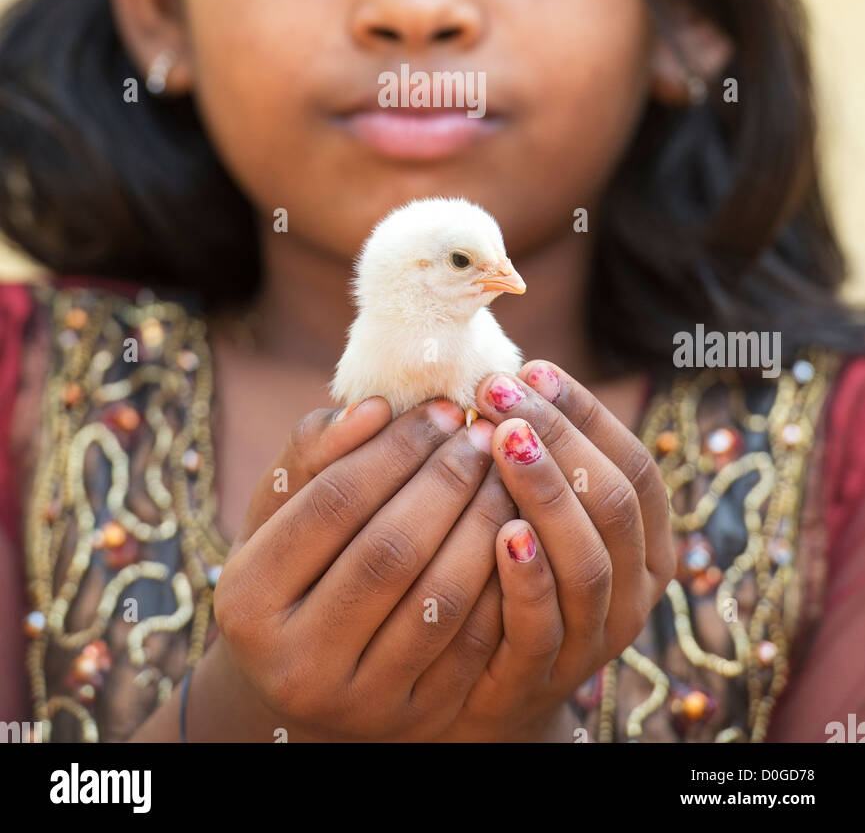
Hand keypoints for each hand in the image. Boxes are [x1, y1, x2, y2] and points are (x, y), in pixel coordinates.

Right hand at [203, 398, 518, 741]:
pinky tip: (515, 531)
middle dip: (447, 479)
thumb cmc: (294, 567)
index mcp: (247, 598)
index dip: (397, 447)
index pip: (334, 501)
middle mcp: (295, 662)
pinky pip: (475, 644)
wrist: (303, 679)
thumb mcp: (280, 511)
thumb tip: (377, 406)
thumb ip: (315, 451)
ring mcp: (358, 703)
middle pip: (390, 550)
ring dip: (484, 523)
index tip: (444, 407)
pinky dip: (502, 580)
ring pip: (439, 598)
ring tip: (503, 474)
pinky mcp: (416, 722)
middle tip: (483, 434)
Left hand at [433, 359, 675, 741]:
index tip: (532, 368)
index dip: (587, 413)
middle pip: (613, 501)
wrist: (480, 685)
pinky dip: (527, 574)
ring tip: (500, 440)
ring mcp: (594, 636)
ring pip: (587, 558)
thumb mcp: (544, 513)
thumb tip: (510, 368)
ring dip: (543, 491)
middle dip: (557, 436)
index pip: (634, 463)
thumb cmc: (511, 571)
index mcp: (648, 542)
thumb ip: (544, 458)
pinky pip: (544, 622)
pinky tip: (500, 528)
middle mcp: (635, 588)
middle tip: (498, 390)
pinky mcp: (542, 673)